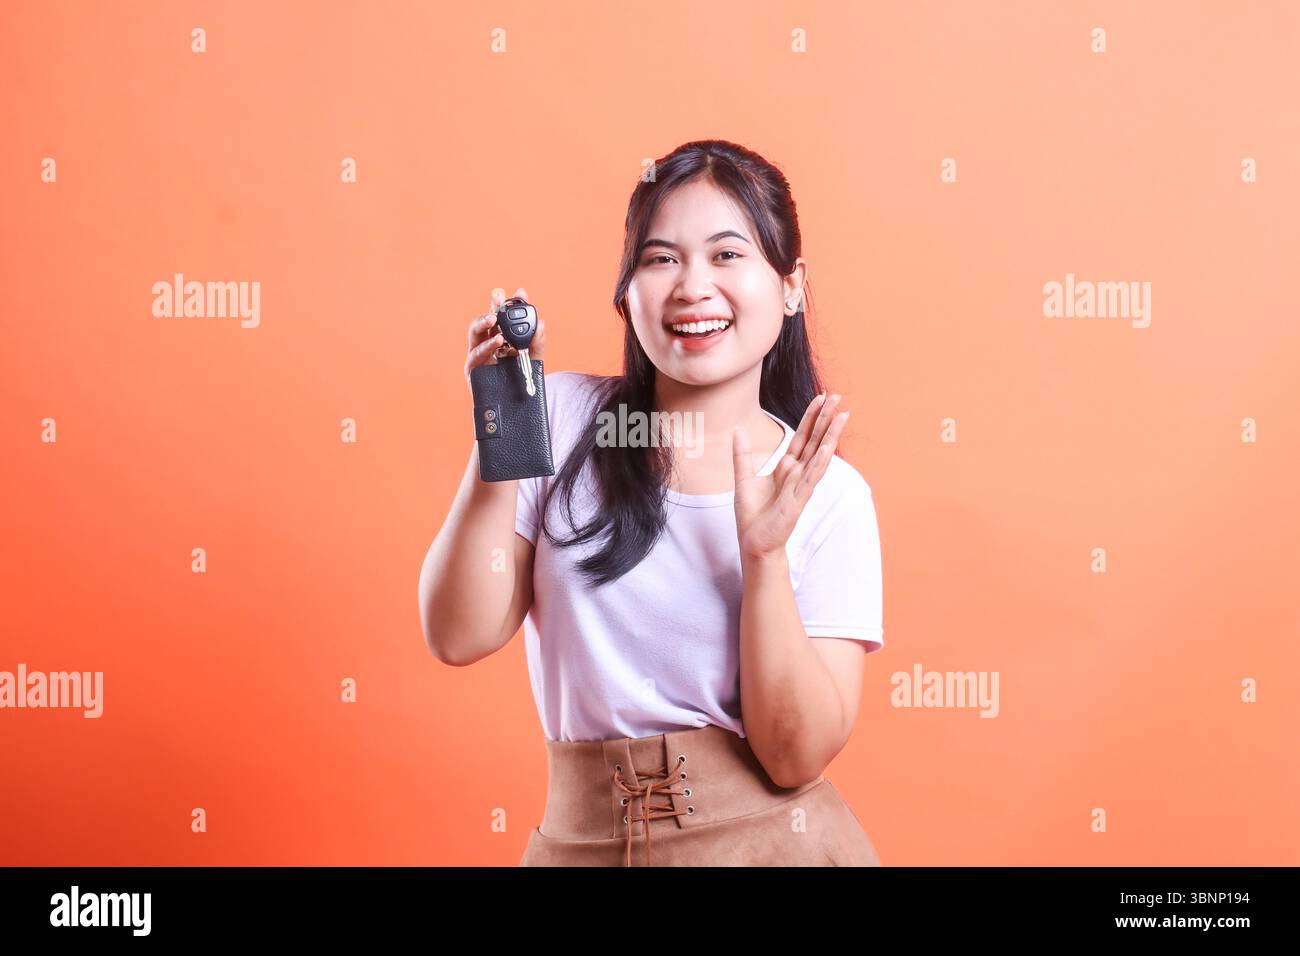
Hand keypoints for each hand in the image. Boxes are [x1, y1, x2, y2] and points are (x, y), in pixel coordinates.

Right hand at [463, 286, 547, 394]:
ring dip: (482, 322)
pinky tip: (497, 341)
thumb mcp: (534, 361)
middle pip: (487, 320)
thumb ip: (537, 342)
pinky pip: (475, 355)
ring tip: (494, 319)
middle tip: (499, 297)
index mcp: (502, 338)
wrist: (514, 412)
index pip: (504, 316)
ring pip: (474, 332)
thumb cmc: (521, 386)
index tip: (520, 292)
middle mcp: (487, 344)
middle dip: (492, 307)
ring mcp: (478, 356)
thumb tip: (540, 322)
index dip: (509, 303)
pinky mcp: (473, 370)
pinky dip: (486, 347)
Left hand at [732, 393, 848, 560]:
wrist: (753, 542)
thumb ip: (742, 454)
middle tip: (838, 397)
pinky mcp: (799, 499)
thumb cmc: (752, 515)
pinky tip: (829, 446)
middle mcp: (797, 473)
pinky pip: (812, 477)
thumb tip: (738, 429)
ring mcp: (801, 485)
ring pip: (819, 455)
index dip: (811, 417)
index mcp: (786, 467)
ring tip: (842, 416)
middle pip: (814, 440)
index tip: (821, 397)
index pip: (802, 437)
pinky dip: (821, 461)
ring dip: (830, 435)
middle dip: (826, 419)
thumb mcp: (743, 478)